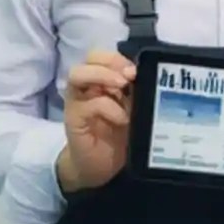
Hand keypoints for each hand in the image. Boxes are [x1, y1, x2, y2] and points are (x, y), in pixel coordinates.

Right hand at [57, 49, 135, 193]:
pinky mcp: (73, 119)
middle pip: (90, 57)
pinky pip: (88, 105)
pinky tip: (122, 118)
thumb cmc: (118, 135)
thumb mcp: (132, 110)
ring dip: (103, 76)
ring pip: (78, 74)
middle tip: (130, 76)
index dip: (120, 58)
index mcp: (102, 80)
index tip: (138, 69)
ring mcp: (77, 101)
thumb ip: (136, 94)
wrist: (99, 167)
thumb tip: (150, 78)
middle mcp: (87, 86)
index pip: (105, 56)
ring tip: (122, 87)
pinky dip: (108, 107)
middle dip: (111, 62)